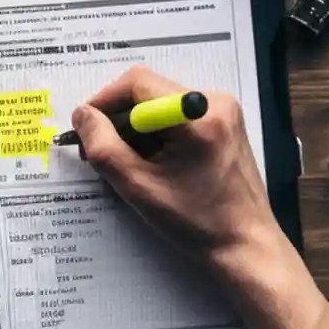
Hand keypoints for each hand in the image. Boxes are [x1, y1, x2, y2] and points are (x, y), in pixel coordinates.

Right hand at [70, 66, 281, 280]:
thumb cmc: (197, 222)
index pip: (137, 83)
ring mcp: (223, 112)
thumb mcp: (139, 187)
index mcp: (198, 113)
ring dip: (136, 128)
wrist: (245, 245)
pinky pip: (177, 115)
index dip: (104, 101)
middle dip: (118, 119)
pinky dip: (156, 134)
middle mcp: (215, 102)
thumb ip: (103, 147)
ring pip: (160, 104)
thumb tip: (82, 115)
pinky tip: (151, 163)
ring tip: (126, 163)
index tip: (85, 128)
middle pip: (149, 91)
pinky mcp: (224, 124)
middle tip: (98, 151)